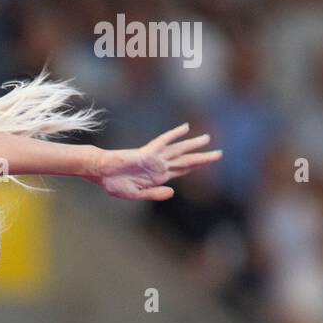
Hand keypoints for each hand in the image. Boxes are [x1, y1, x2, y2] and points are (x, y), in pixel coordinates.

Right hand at [92, 123, 221, 200]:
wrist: (103, 173)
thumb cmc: (115, 184)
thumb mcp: (137, 194)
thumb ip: (155, 193)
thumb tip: (173, 192)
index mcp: (158, 177)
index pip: (183, 170)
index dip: (196, 166)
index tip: (209, 162)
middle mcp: (160, 166)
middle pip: (186, 160)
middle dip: (202, 157)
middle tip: (219, 154)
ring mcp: (155, 158)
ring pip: (178, 150)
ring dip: (193, 145)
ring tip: (208, 139)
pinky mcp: (148, 152)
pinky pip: (163, 141)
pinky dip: (174, 135)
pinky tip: (185, 128)